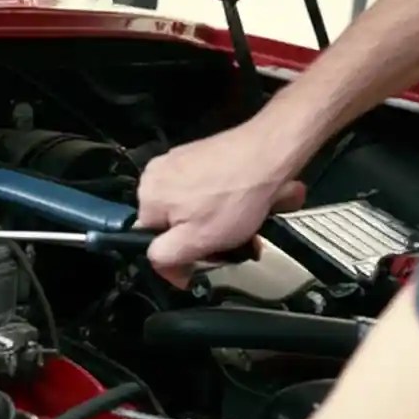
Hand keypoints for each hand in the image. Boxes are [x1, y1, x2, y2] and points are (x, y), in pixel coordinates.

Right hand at [136, 124, 306, 286]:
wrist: (270, 153)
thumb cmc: (239, 192)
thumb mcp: (198, 241)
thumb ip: (165, 256)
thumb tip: (159, 265)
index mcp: (148, 197)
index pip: (152, 242)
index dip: (179, 259)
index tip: (202, 264)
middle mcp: (157, 176)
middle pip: (174, 224)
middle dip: (203, 238)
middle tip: (231, 243)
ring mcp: (179, 162)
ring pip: (191, 209)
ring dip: (216, 222)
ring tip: (244, 223)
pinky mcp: (199, 156)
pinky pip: (204, 190)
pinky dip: (222, 202)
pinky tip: (243, 204)